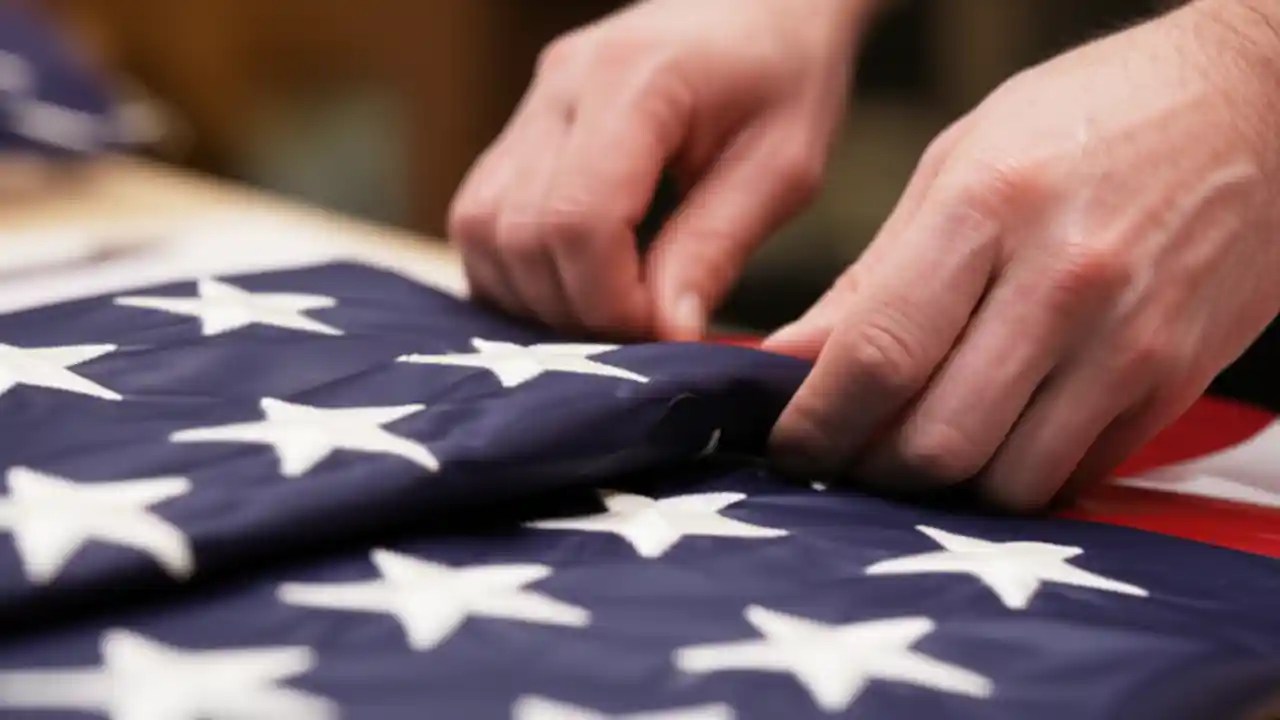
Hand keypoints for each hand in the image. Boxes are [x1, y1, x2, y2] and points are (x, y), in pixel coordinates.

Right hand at [449, 0, 873, 338]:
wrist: (758, 3)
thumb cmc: (784, 78)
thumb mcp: (783, 168)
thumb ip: (715, 250)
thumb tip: (664, 338)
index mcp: (634, 84)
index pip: (577, 220)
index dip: (608, 301)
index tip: (662, 333)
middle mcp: (560, 87)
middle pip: (517, 234)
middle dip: (573, 307)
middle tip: (640, 330)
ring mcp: (529, 103)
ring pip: (479, 229)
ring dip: (533, 293)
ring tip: (606, 310)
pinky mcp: (519, 126)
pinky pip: (480, 215)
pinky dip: (516, 268)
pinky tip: (575, 284)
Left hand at [766, 0, 1279, 509]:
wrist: (1256, 107)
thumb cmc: (1089, 118)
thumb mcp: (961, 161)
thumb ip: (872, 274)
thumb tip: (787, 358)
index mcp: (990, 207)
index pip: (880, 353)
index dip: (817, 422)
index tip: (789, 445)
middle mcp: (1064, 283)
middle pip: (938, 441)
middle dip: (870, 469)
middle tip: (846, 455)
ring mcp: (1129, 341)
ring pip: (1007, 482)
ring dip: (943, 488)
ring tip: (915, 449)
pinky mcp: (1175, 382)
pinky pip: (1075, 476)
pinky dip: (1016, 478)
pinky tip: (993, 438)